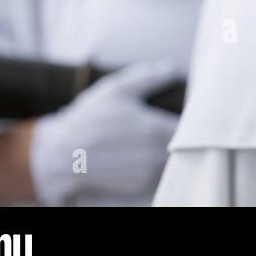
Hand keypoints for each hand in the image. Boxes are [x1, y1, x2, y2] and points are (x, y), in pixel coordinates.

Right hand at [29, 59, 180, 204]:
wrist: (61, 155)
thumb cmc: (89, 119)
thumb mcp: (116, 90)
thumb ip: (149, 78)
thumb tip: (172, 67)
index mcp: (156, 129)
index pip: (193, 126)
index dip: (194, 118)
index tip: (191, 110)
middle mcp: (156, 156)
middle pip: (187, 145)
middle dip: (184, 134)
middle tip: (174, 122)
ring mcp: (148, 174)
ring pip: (174, 161)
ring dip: (172, 150)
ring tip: (157, 138)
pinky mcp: (139, 187)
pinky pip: (160, 174)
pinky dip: (158, 164)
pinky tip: (145, 152)